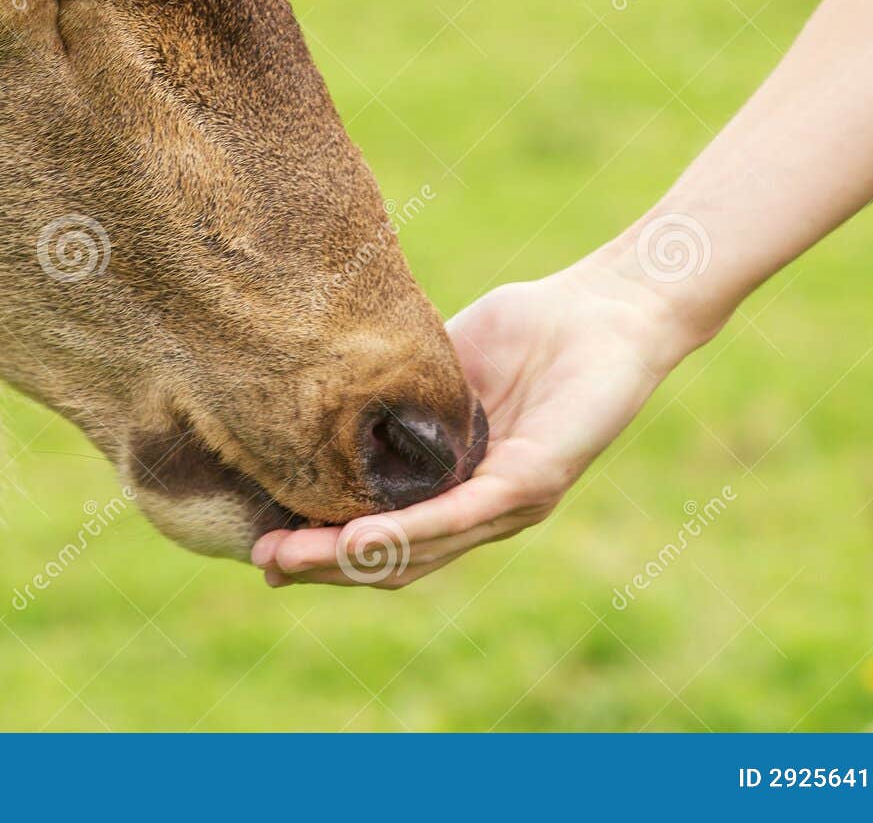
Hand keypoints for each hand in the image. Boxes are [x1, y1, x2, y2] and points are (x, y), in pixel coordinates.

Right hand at [252, 256, 710, 587]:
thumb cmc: (531, 327)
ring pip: (420, 550)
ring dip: (348, 560)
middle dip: (323, 567)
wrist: (608, 306)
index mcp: (460, 485)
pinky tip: (358, 539)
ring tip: (289, 557)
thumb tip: (318, 384)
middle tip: (264, 563)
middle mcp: (485, 509)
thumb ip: (393, 390)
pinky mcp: (534, 480)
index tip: (264, 541)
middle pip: (396, 562)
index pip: (387, 538)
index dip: (327, 549)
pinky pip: (459, 515)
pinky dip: (404, 533)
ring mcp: (512, 502)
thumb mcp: (439, 364)